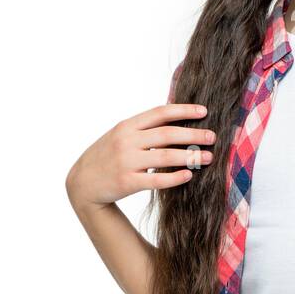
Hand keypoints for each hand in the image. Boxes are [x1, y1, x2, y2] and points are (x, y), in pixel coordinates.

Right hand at [65, 103, 215, 209]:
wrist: (82, 183)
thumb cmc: (107, 156)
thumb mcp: (120, 135)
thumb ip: (144, 128)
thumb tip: (178, 120)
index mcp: (127, 126)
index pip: (160, 112)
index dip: (184, 110)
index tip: (204, 111)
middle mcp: (127, 141)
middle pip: (167, 134)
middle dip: (193, 134)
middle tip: (212, 137)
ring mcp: (126, 162)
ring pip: (165, 156)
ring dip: (190, 156)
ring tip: (208, 157)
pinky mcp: (127, 182)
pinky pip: (156, 179)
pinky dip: (175, 177)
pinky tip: (189, 175)